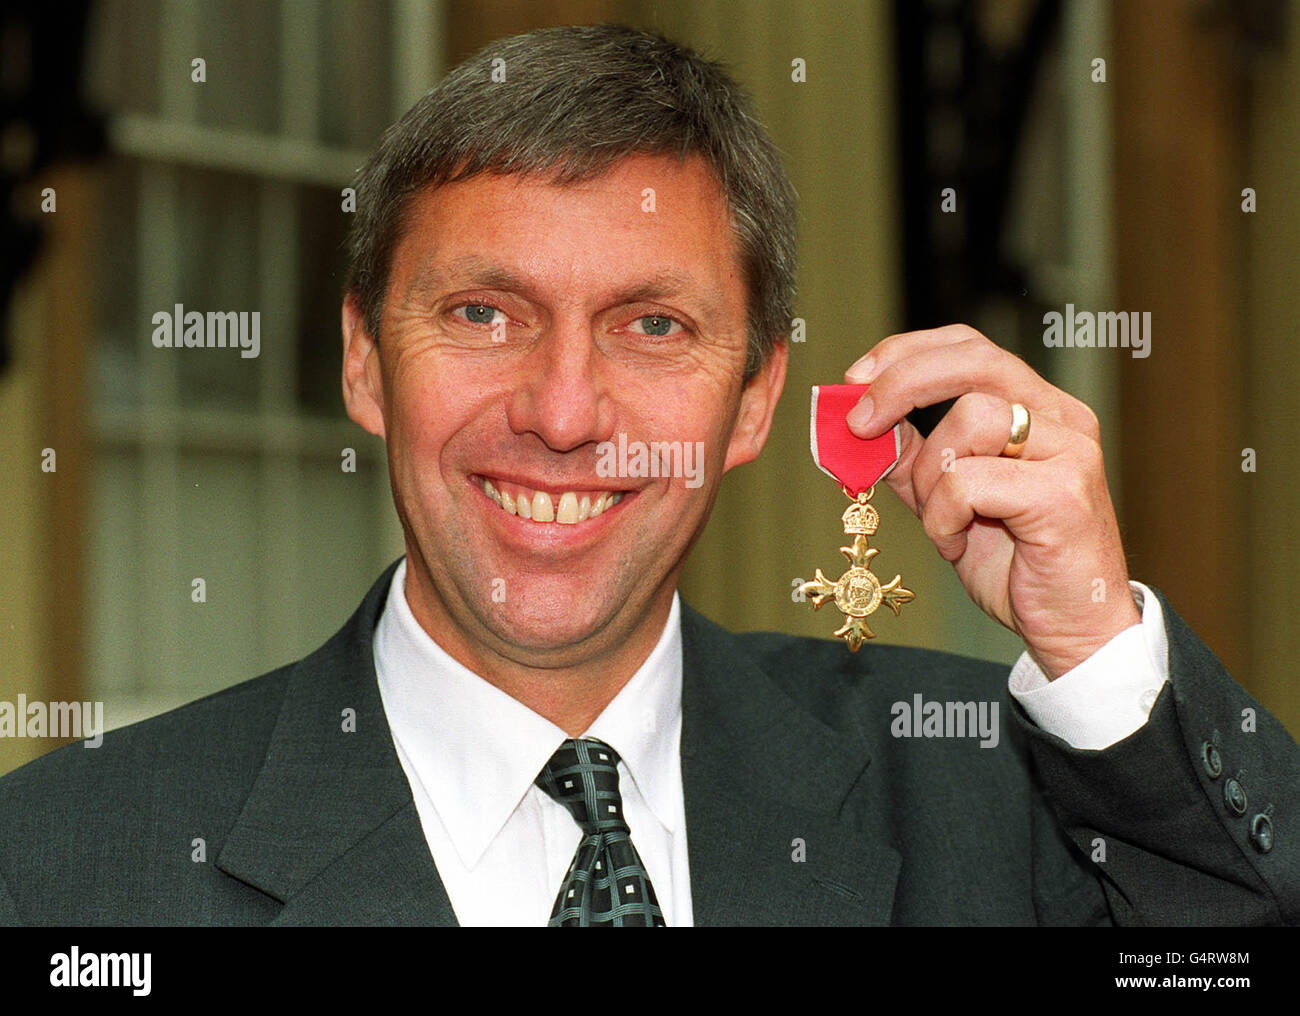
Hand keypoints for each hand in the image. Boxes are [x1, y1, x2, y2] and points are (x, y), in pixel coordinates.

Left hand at [844, 324, 1140, 679]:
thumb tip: (857, 426)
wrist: (1071, 630)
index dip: (906, 352)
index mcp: (1038, 409)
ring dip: (930, 475)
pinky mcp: (1064, 494)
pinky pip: (970, 481)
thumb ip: (913, 460)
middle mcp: (1062, 418)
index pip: (970, 347)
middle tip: (860, 423)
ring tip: (942, 521)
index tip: (856, 379)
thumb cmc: (1016, 565)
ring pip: (970, 419)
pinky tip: (958, 544)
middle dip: (901, 383)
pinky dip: (944, 516)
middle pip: (974, 360)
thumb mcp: (947, 502)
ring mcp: (1070, 452)